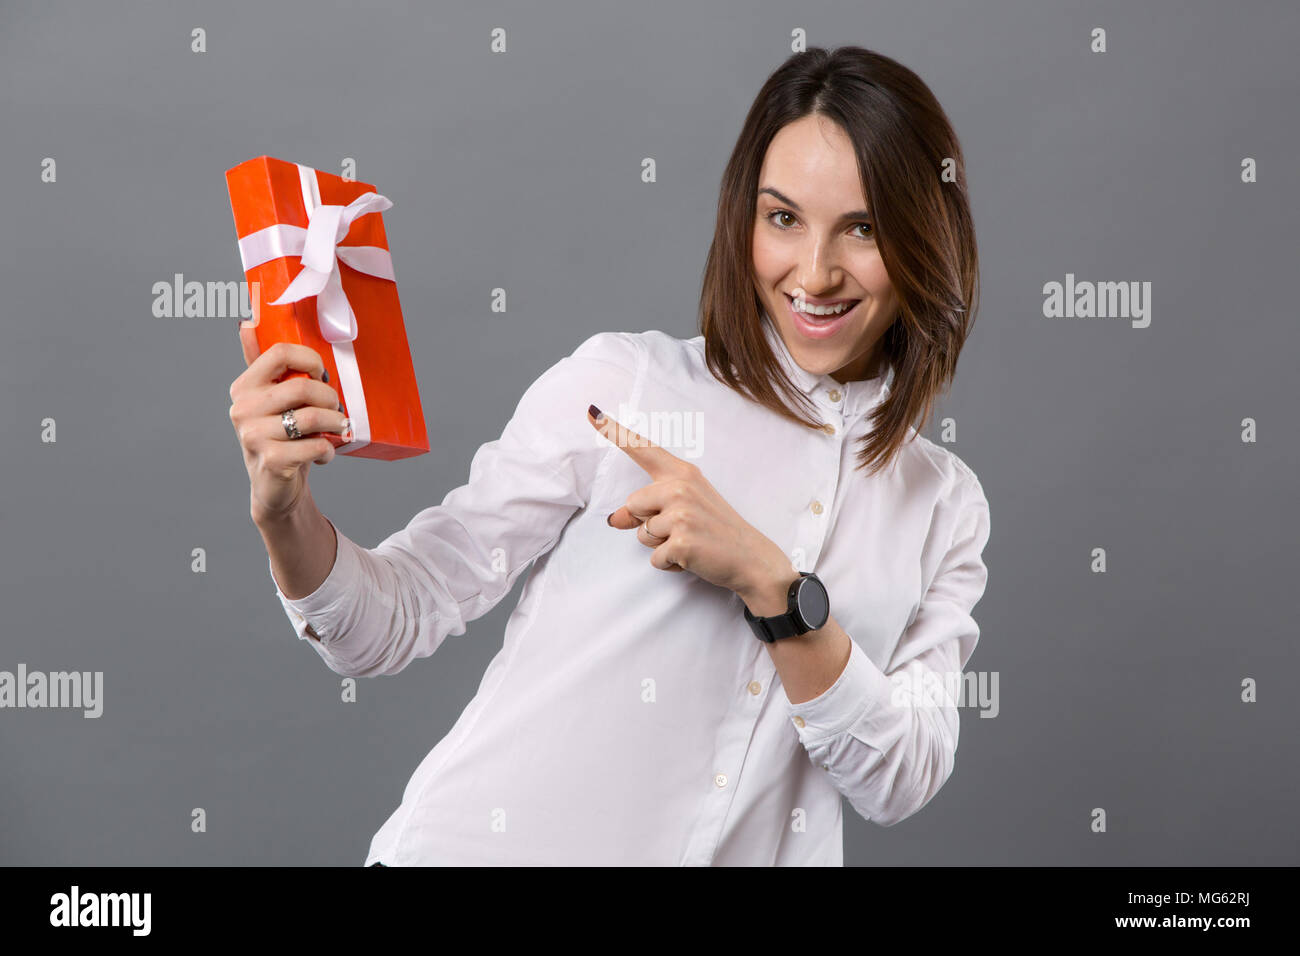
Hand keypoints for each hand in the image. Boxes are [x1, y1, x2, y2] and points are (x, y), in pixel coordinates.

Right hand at [229, 325, 349, 522]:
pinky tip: (324, 454)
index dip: (311, 361)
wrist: (274, 485)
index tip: (322, 376)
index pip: (281, 353)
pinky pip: (315, 447)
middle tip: (338, 410)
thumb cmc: (281, 436)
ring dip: (335, 424)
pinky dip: (328, 451)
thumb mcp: (271, 400)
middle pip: (303, 388)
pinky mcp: (270, 461)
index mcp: (245, 386)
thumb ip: (265, 366)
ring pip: (312, 418)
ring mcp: (253, 436)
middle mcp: (243, 408)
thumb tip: (247, 322)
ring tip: (337, 430)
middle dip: (331, 399)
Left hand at [587, 404, 795, 604]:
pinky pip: (655, 558)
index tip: (592, 412)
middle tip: (683, 530)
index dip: (614, 431)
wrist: (752, 559)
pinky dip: (670, 564)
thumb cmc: (716, 532)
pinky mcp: (681, 541)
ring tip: (690, 543)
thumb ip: (647, 510)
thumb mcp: (683, 512)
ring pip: (641, 534)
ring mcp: (682, 513)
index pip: (642, 448)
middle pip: (632, 505)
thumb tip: (614, 519)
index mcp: (683, 473)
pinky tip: (692, 558)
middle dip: (647, 524)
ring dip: (660, 546)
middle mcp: (681, 487)